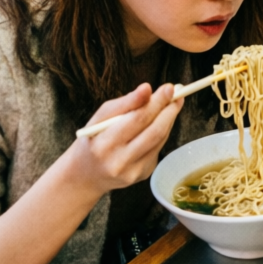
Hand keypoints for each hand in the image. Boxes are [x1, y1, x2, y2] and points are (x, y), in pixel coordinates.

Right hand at [64, 83, 184, 196]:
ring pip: (159, 140)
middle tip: (177, 93)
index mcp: (105, 145)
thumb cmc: (93, 140)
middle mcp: (119, 162)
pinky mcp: (142, 175)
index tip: (168, 88)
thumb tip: (146, 89)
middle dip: (168, 109)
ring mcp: (133, 171)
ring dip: (169, 119)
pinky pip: (158, 148)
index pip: (137, 119)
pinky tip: (161, 122)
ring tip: (173, 103)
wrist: (86, 175)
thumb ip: (124, 104)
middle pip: (154, 131)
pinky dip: (162, 132)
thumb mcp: (99, 118)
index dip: (156, 102)